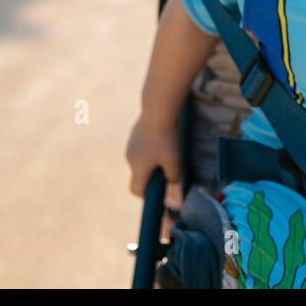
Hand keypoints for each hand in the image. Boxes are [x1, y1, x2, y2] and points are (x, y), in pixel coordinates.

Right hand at [126, 114, 184, 240]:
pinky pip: (141, 147)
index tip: (158, 192)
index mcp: (138, 168)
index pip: (136, 190)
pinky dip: (150, 148)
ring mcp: (130, 145)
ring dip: (151, 161)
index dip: (146, 195)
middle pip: (139, 175)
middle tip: (167, 169)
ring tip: (166, 151)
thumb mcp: (175, 161)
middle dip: (151, 176)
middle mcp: (131, 158)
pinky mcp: (134, 134)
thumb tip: (172, 183)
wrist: (157, 110)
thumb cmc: (166, 138)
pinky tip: (162, 139)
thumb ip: (173, 177)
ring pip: (140, 160)